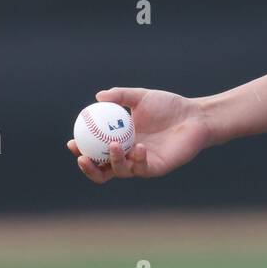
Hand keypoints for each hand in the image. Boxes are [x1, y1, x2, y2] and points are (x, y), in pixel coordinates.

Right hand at [67, 86, 210, 184]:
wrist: (194, 115)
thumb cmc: (169, 106)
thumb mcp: (141, 97)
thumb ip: (121, 96)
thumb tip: (98, 96)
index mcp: (120, 140)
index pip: (95, 151)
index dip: (81, 150)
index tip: (72, 142)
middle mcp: (128, 155)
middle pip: (102, 170)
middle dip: (89, 168)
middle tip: (82, 157)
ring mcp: (142, 163)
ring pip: (120, 171)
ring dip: (113, 162)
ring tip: (115, 145)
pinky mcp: (157, 168)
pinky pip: (142, 168)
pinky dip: (138, 159)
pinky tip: (139, 147)